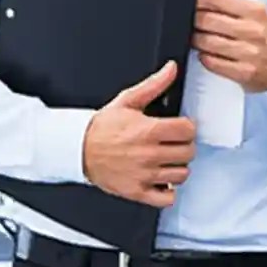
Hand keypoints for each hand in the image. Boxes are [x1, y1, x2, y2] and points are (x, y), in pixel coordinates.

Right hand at [82, 61, 196, 208]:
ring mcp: (144, 175)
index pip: (188, 131)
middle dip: (183, 146)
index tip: (179, 128)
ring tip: (166, 160)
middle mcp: (148, 154)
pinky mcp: (137, 192)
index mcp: (148, 130)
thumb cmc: (102, 127)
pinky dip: (168, 191)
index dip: (186, 127)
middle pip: (188, 153)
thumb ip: (153, 85)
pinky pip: (167, 198)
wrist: (78, 148)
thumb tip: (171, 69)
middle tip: (172, 144)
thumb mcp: (127, 101)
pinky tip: (161, 180)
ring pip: (182, 174)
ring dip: (177, 167)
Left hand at [192, 0, 266, 93]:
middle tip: (190, 22)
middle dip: (194, 20)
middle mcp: (253, 31)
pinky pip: (213, 63)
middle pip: (208, 20)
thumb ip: (233, 8)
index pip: (218, 0)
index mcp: (256, 11)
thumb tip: (201, 4)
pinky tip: (206, 54)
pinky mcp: (244, 72)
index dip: (199, 2)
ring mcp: (249, 53)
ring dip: (196, 40)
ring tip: (196, 39)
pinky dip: (205, 57)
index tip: (192, 4)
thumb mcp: (257, 14)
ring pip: (208, 42)